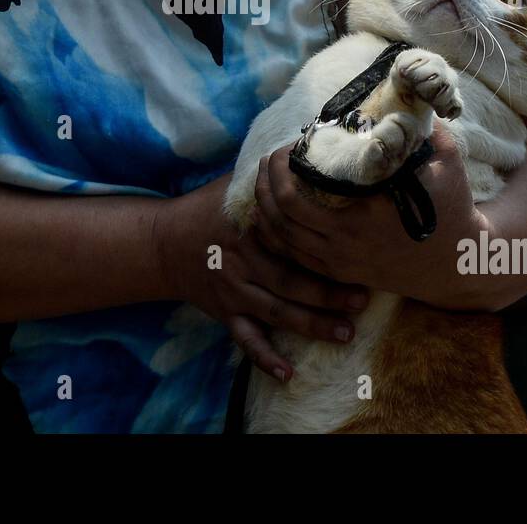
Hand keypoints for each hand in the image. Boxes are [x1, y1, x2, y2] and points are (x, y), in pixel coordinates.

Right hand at [155, 172, 370, 381]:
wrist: (163, 243)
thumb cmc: (208, 209)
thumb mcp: (236, 186)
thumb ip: (270, 180)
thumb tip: (308, 153)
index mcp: (251, 229)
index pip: (292, 240)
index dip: (323, 250)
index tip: (356, 254)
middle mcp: (243, 262)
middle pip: (291, 281)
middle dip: (328, 293)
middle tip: (362, 299)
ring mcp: (234, 291)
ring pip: (277, 312)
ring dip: (311, 325)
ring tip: (345, 332)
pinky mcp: (225, 313)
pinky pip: (246, 340)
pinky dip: (265, 358)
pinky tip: (287, 374)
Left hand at [249, 119, 491, 307]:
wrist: (459, 263)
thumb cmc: (451, 210)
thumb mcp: (446, 162)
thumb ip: (425, 126)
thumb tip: (409, 89)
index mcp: (360, 220)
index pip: (295, 198)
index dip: (283, 169)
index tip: (292, 145)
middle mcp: (342, 246)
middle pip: (278, 216)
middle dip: (266, 181)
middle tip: (273, 157)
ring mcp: (339, 264)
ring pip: (280, 238)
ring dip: (266, 205)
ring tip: (268, 177)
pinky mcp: (340, 273)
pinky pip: (293, 256)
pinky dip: (276, 231)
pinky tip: (274, 210)